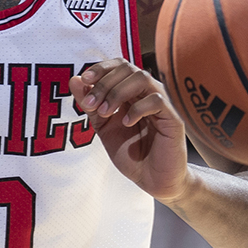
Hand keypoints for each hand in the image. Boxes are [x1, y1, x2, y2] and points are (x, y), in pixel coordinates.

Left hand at [70, 58, 190, 202]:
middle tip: (91, 105)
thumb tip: (74, 80)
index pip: (119, 66)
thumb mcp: (103, 128)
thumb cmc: (132, 154)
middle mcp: (147, 93)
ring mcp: (162, 104)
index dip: (101, 68)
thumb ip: (90, 105)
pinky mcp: (173, 118)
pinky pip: (157, 100)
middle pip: (128, 69)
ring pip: (142, 78)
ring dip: (118, 93)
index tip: (84, 80)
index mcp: (132, 93)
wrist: (152, 180)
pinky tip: (126, 123)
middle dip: (104, 83)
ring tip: (106, 113)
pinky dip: (137, 109)